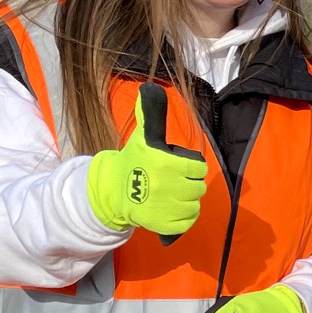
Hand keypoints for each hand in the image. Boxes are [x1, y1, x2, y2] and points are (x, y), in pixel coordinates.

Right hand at [85, 84, 207, 237]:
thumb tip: (149, 87)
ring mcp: (166, 208)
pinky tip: (169, 209)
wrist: (113, 192)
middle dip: (187, 182)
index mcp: (165, 163)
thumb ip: (151, 113)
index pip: (198, 167)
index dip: (189, 166)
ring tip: (169, 195)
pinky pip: (188, 221)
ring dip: (186, 200)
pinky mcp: (165, 226)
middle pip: (198, 186)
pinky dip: (182, 217)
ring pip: (195, 205)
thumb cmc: (133, 162)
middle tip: (171, 181)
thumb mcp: (143, 136)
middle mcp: (168, 186)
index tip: (175, 166)